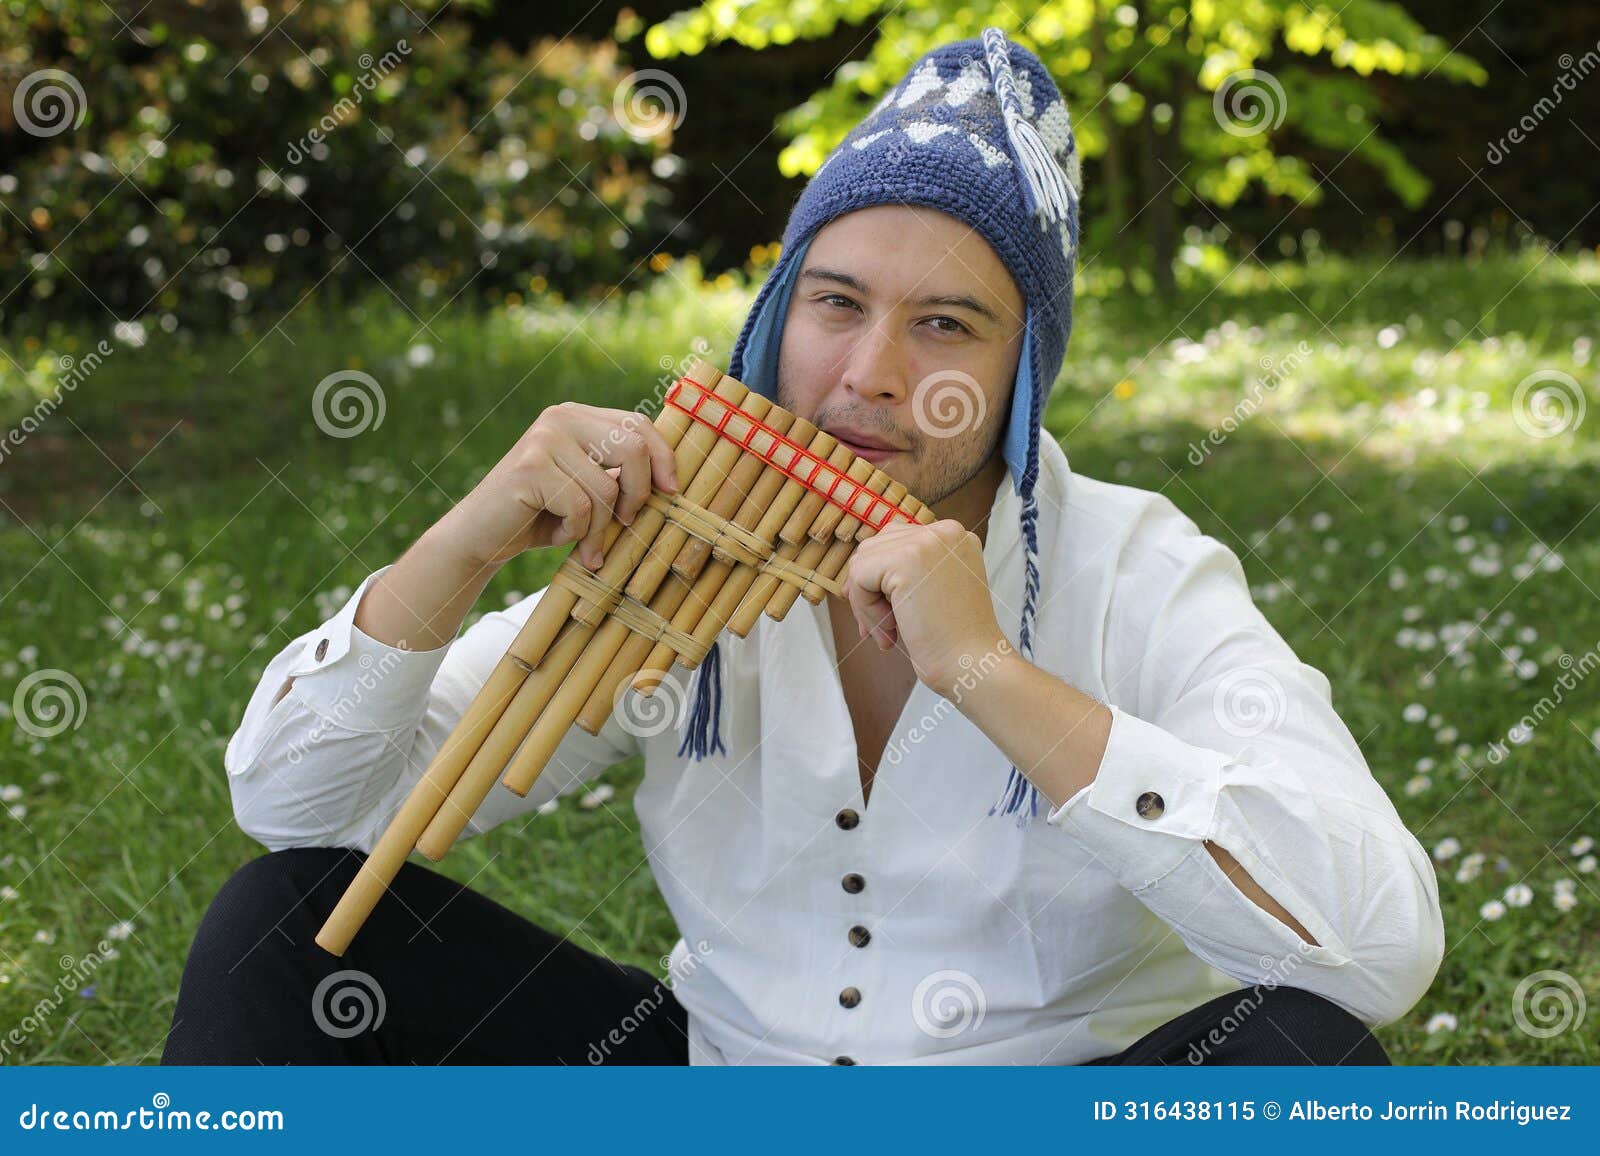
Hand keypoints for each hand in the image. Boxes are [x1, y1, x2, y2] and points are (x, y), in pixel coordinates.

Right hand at [432, 402, 678, 570]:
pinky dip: (577, 532)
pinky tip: (559, 534)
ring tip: (582, 540)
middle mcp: (561, 418)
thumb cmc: (541, 516)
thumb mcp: (586, 489)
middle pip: (633, 447)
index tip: (672, 491)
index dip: (663, 458)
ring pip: (607, 487)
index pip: (637, 425)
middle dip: (639, 494)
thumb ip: (618, 474)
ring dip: (601, 526)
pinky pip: (581, 507)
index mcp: (577, 416)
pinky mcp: (531, 467)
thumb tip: (672, 480)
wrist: (479, 536)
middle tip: (627, 523)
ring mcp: (544, 439)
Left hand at [840, 518, 1007, 697]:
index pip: (894, 542)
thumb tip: (850, 581)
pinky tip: (891, 630)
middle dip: (868, 592)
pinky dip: (865, 609)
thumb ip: (902, 575)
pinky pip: (859, 577)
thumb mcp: (931, 592)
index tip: (886, 617)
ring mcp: (927, 541)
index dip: (880, 581)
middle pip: (875, 549)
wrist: (973, 664)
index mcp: (954, 536)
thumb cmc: (953, 640)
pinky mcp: (906, 560)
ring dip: (866, 604)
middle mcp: (944, 531)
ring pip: (863, 562)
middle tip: (883, 630)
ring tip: (889, 633)